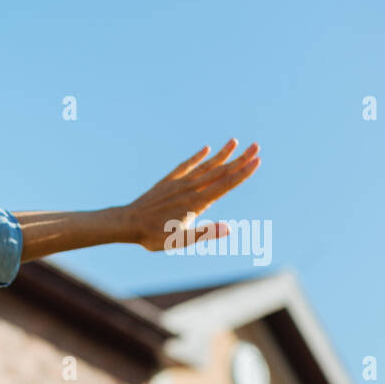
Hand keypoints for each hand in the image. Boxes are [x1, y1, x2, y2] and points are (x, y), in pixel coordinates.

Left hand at [121, 139, 260, 251]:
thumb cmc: (153, 236)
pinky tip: (206, 149)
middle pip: (219, 172)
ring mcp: (178, 183)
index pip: (225, 184)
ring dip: (221, 154)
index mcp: (196, 203)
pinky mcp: (167, 182)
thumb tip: (229, 229)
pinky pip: (185, 166)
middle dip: (239, 159)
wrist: (126, 224)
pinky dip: (196, 157)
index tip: (257, 160)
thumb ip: (205, 233)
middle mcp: (190, 189)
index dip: (243, 173)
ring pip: (204, 166)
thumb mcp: (180, 241)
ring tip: (234, 141)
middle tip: (256, 146)